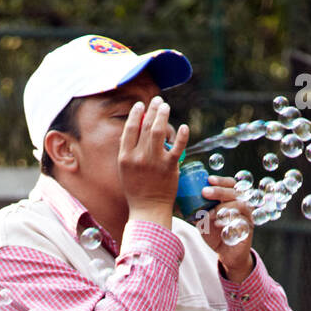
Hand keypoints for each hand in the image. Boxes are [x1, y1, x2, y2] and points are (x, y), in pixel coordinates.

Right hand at [119, 96, 187, 225]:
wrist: (148, 209)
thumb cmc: (137, 190)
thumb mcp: (125, 170)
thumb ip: (128, 150)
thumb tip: (133, 129)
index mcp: (125, 157)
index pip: (130, 129)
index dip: (135, 114)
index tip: (141, 105)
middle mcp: (139, 157)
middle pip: (146, 126)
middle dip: (152, 109)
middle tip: (158, 101)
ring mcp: (154, 161)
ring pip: (159, 131)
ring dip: (163, 115)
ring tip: (166, 107)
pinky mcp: (169, 167)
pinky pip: (177, 147)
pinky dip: (181, 136)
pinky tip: (184, 127)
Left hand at [195, 176, 254, 280]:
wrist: (228, 254)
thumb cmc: (217, 234)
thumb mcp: (205, 220)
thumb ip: (198, 210)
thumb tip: (179, 200)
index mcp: (234, 199)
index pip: (231, 184)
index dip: (221, 181)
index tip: (209, 179)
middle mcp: (243, 205)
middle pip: (235, 192)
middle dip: (219, 191)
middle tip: (205, 192)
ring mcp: (247, 217)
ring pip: (240, 205)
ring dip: (223, 207)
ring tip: (209, 213)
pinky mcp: (248, 230)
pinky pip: (241, 222)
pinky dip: (229, 222)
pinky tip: (218, 224)